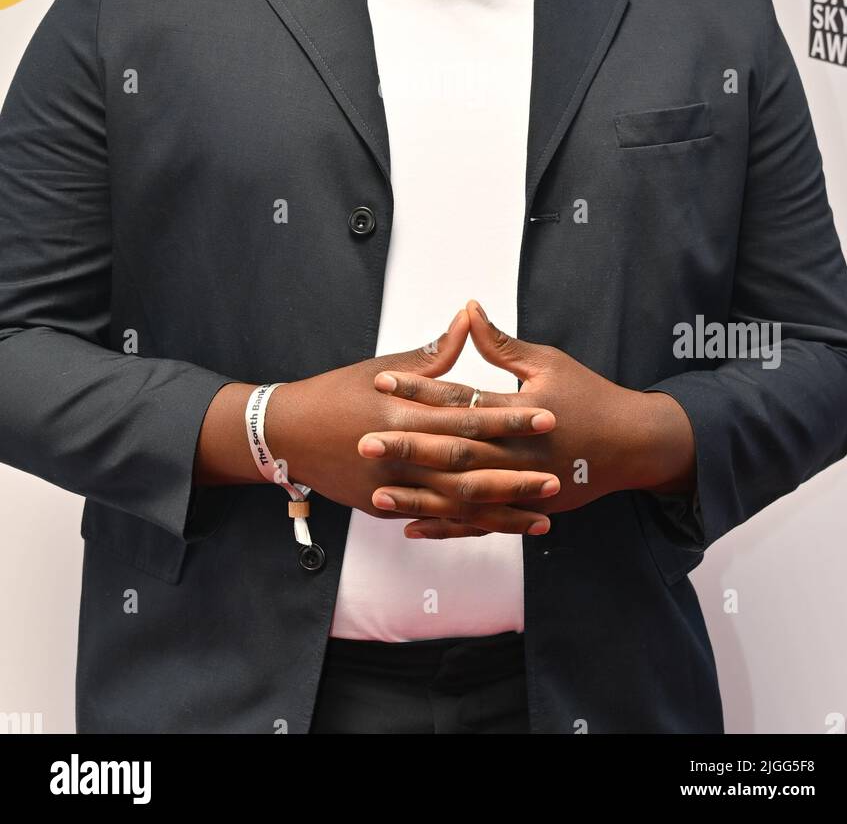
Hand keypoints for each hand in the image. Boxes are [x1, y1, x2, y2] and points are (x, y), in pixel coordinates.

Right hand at [265, 308, 560, 532]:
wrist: (287, 432)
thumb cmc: (338, 392)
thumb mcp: (383, 368)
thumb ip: (432, 353)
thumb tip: (468, 316)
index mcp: (403, 411)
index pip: (466, 416)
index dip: (508, 418)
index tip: (547, 416)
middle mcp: (399, 452)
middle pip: (466, 466)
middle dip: (514, 472)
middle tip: (557, 474)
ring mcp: (391, 486)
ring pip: (455, 504)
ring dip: (501, 510)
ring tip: (544, 516)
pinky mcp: (384, 507)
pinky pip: (434, 521)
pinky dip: (468, 527)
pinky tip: (500, 530)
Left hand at [364, 298, 695, 537]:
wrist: (632, 444)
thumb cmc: (588, 395)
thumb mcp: (548, 362)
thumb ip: (502, 344)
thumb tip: (468, 308)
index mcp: (519, 412)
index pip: (460, 399)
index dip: (419, 390)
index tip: (382, 381)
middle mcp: (517, 454)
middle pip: (454, 452)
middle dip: (407, 449)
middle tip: (364, 442)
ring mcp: (521, 487)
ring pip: (461, 496)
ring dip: (418, 496)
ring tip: (376, 495)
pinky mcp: (524, 508)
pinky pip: (479, 522)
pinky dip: (445, 526)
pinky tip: (411, 526)